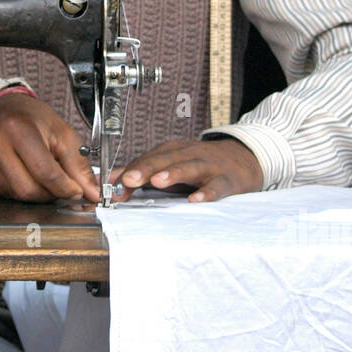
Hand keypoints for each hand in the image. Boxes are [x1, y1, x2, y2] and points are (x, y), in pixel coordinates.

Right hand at [0, 93, 100, 202]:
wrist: (2, 108)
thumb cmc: (32, 119)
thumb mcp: (62, 134)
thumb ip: (78, 165)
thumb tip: (91, 192)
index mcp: (18, 128)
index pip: (45, 173)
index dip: (65, 188)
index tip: (75, 191)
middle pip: (28, 189)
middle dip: (49, 193)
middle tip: (57, 184)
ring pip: (14, 195)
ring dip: (33, 192)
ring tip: (35, 172)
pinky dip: (14, 190)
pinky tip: (17, 172)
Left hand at [111, 137, 262, 203]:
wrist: (243, 159)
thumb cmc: (200, 164)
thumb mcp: (170, 164)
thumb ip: (141, 172)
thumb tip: (109, 180)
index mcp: (173, 151)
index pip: (147, 159)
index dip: (129, 171)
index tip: (110, 184)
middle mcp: (188, 155)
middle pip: (165, 160)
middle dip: (145, 168)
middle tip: (129, 179)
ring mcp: (208, 166)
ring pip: (189, 168)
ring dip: (173, 173)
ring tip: (157, 181)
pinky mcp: (226, 180)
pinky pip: (216, 186)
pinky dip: (206, 192)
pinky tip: (195, 199)